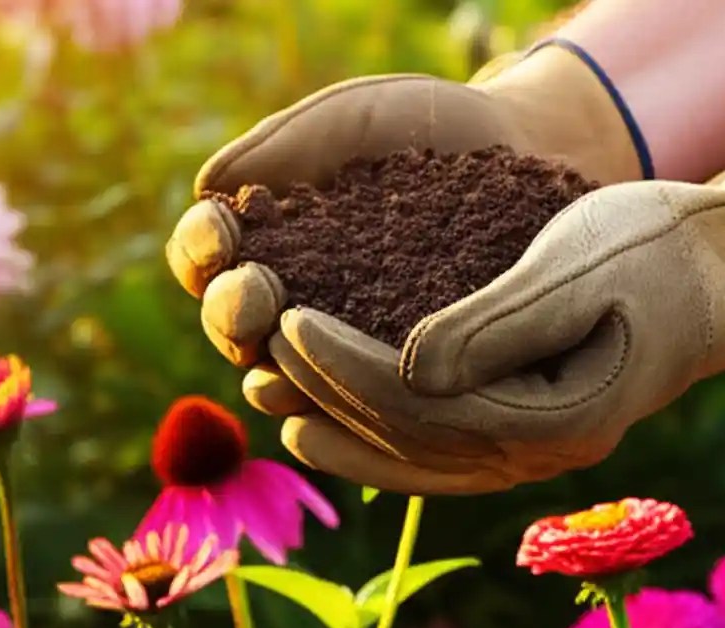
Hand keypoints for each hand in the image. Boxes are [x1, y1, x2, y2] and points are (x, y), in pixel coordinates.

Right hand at [164, 42, 648, 416]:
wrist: (524, 149)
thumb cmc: (428, 125)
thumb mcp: (352, 118)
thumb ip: (281, 145)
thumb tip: (208, 189)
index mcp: (262, 239)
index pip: (203, 258)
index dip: (199, 250)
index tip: (221, 231)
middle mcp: (288, 302)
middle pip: (230, 328)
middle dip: (230, 314)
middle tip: (256, 292)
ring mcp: (340, 349)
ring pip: (280, 384)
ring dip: (276, 370)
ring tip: (293, 342)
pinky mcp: (398, 384)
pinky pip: (356, 412)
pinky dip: (346, 405)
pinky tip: (354, 385)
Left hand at [269, 149, 724, 493]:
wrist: (719, 275)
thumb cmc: (656, 255)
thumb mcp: (580, 269)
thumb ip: (496, 325)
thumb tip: (407, 369)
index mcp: (559, 419)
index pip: (424, 404)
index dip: (347, 368)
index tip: (288, 323)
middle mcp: (539, 455)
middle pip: (407, 437)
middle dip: (325, 393)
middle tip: (255, 350)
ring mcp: (529, 454)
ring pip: (411, 459)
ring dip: (334, 429)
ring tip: (265, 397)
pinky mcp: (518, 433)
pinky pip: (430, 455)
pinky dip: (370, 444)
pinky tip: (318, 428)